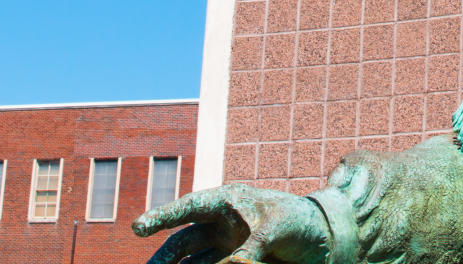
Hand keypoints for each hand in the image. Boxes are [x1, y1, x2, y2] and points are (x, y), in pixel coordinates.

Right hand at [133, 183, 328, 263]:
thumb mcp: (279, 228)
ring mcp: (224, 248)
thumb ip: (253, 248)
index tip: (138, 226)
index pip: (190, 207)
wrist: (323, 239)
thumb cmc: (300, 221)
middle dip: (161, 259)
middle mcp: (220, 226)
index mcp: (228, 203)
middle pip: (182, 244)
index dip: (163, 216)